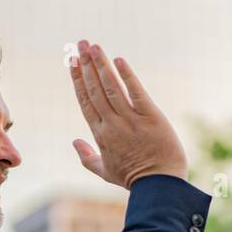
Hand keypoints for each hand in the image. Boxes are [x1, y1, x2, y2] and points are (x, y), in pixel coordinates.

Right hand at [69, 39, 187, 186]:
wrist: (159, 187)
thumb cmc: (134, 180)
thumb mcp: (105, 172)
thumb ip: (87, 157)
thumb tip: (74, 142)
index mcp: (100, 134)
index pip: (85, 101)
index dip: (77, 79)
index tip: (71, 62)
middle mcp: (112, 124)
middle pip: (95, 89)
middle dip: (85, 65)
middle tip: (79, 44)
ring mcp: (131, 120)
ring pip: (111, 87)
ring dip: (101, 64)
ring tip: (93, 46)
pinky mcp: (151, 117)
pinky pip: (136, 92)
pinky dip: (127, 76)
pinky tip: (118, 60)